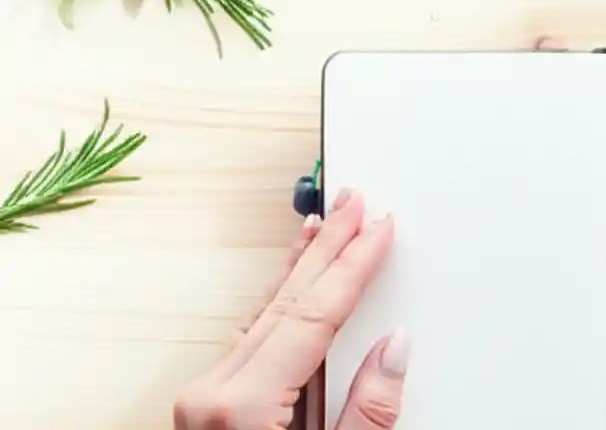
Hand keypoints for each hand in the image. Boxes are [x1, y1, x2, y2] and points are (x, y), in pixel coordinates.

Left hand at [175, 189, 404, 429]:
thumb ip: (368, 410)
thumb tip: (394, 348)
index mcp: (245, 407)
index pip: (313, 317)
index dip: (352, 267)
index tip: (378, 230)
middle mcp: (215, 394)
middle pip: (286, 301)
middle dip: (327, 247)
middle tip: (351, 201)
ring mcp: (205, 397)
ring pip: (264, 312)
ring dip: (300, 266)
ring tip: (323, 225)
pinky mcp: (208, 403)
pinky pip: (251, 335)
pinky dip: (278, 300)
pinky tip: (292, 280)